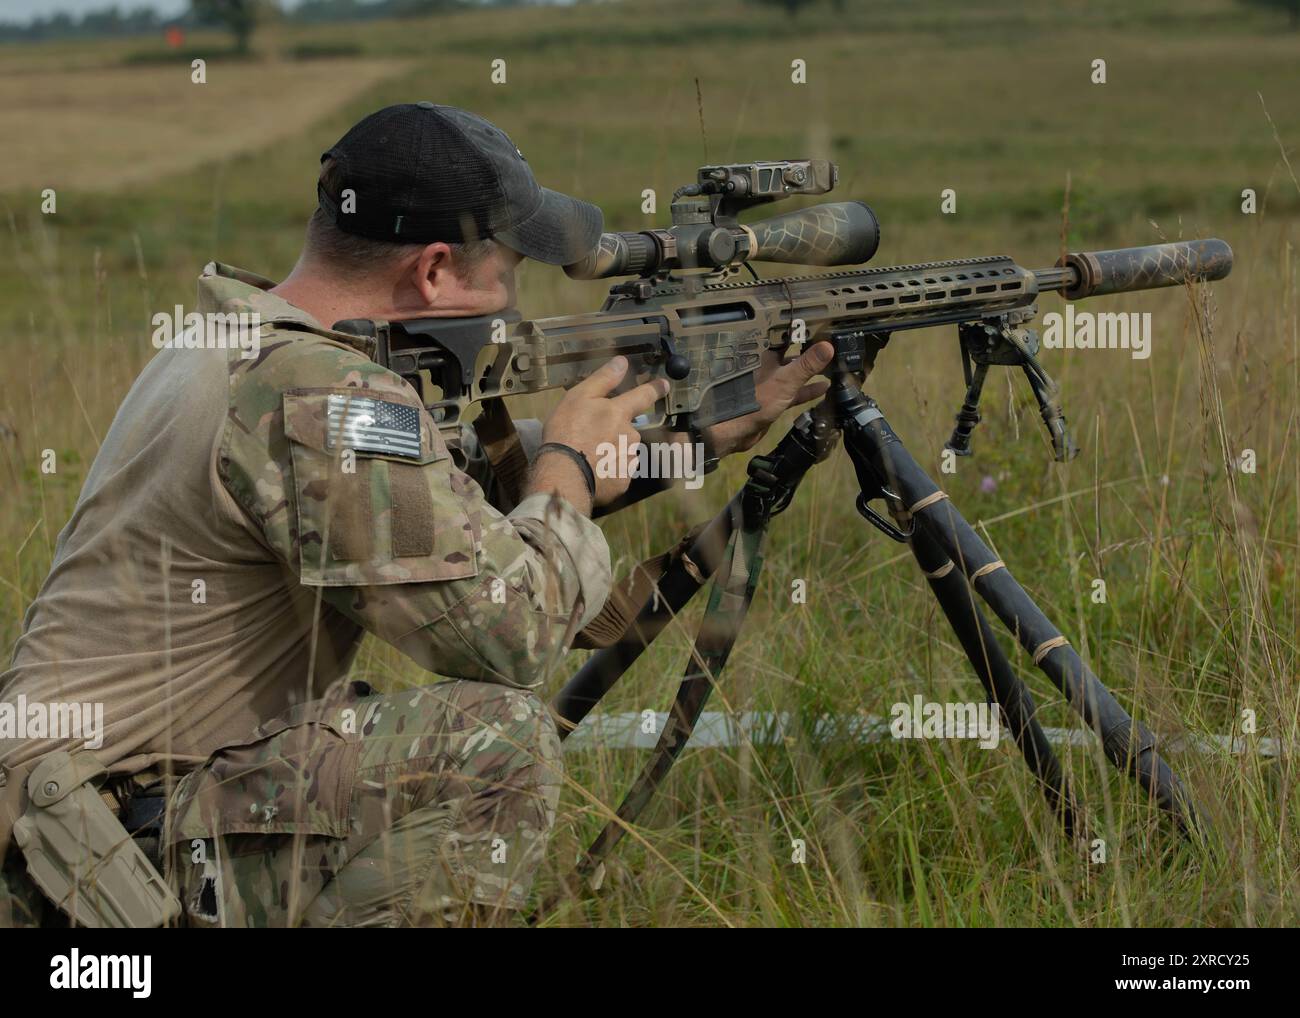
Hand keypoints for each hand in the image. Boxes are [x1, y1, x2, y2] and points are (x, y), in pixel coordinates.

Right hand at [536, 355, 667, 507]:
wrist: (563, 472)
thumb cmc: (567, 430)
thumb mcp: (579, 397)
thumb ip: (603, 379)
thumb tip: (622, 362)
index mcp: (620, 413)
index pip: (643, 396)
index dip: (655, 389)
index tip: (665, 385)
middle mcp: (630, 435)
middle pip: (629, 429)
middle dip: (616, 431)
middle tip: (592, 437)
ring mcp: (628, 459)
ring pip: (625, 450)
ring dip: (613, 451)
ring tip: (590, 455)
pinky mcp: (623, 480)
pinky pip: (620, 472)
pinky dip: (610, 470)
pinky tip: (595, 470)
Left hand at [707, 341, 834, 456]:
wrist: (738, 429)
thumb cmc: (757, 400)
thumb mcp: (786, 380)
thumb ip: (807, 365)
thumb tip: (828, 346)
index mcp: (766, 356)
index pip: (786, 337)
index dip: (802, 331)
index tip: (820, 326)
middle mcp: (768, 367)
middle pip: (792, 355)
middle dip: (809, 352)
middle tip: (830, 346)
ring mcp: (772, 384)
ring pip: (794, 374)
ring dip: (810, 372)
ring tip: (831, 367)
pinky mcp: (775, 400)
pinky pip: (795, 391)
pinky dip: (807, 390)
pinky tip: (823, 388)